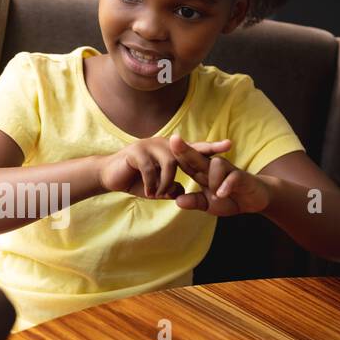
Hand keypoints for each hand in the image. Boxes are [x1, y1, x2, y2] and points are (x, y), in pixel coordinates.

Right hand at [98, 136, 230, 198]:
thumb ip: (170, 188)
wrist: (109, 177)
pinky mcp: (136, 152)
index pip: (193, 148)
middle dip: (202, 155)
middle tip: (219, 158)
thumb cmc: (135, 181)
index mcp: (170, 151)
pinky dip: (152, 184)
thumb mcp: (157, 187)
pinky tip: (149, 193)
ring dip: (166, 183)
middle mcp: (162, 144)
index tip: (229, 145)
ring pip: (170, 163)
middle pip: (186, 151)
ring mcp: (149, 145)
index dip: (211, 147)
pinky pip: (151, 169)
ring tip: (160, 195)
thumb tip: (181, 191)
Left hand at [169, 136, 270, 215]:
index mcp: (203, 173)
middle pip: (197, 156)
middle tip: (174, 139)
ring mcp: (228, 170)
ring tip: (217, 195)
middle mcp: (214, 167)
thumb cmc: (229, 198)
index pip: (187, 163)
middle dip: (185, 149)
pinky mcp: (241, 176)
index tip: (164, 146)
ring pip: (215, 165)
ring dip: (213, 181)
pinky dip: (226, 185)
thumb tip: (177, 201)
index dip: (177, 156)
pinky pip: (232, 177)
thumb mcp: (208, 204)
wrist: (254, 200)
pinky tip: (222, 194)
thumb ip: (194, 201)